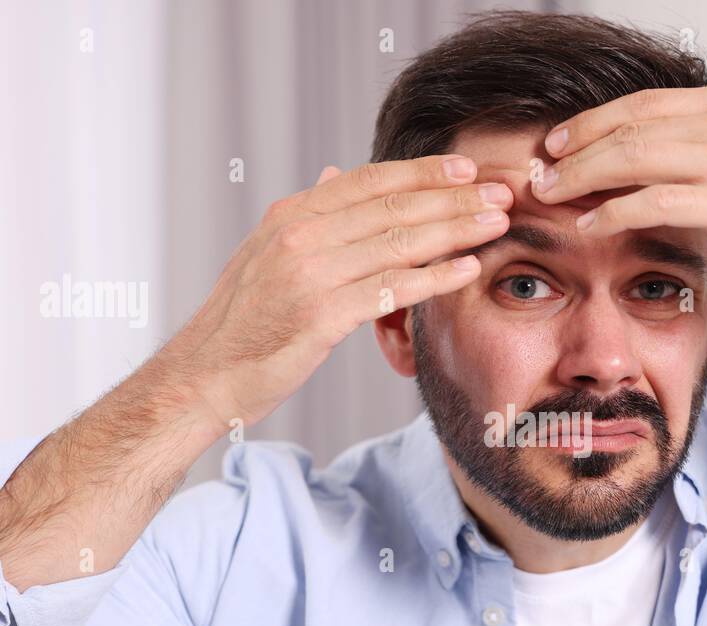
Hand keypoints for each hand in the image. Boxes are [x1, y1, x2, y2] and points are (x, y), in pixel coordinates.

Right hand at [165, 155, 512, 428]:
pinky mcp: (321, 316)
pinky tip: (468, 269)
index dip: (423, 172)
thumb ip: (308, 215)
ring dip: (455, 229)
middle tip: (502, 191)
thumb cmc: (242, 322)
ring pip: (399, 242)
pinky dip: (435, 277)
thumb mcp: (266, 254)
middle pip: (393, 206)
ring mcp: (309, 274)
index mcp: (290, 216)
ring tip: (497, 222)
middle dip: (454, 197)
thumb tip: (335, 175)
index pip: (369, 181)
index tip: (467, 169)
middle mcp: (299, 236)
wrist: (204, 375)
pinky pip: (391, 289)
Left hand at [534, 22, 706, 296]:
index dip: (597, 120)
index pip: (646, 103)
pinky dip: (615, 213)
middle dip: (576, 147)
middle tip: (540, 167)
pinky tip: (590, 225)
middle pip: (629, 127)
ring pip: (633, 160)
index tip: (563, 139)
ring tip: (551, 195)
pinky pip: (655, 204)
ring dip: (582, 179)